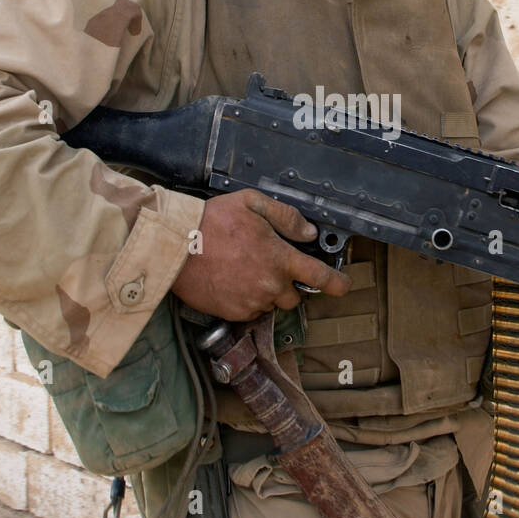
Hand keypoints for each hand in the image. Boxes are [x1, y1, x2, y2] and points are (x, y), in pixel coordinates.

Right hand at [170, 189, 351, 321]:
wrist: (174, 245)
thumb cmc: (212, 221)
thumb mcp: (252, 204)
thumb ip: (286, 217)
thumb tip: (308, 233)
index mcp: (280, 258)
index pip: (320, 277)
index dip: (337, 283)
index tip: (343, 285)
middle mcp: (270, 285)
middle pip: (294, 297)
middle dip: (286, 284)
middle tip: (266, 266)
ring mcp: (251, 302)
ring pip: (270, 303)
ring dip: (265, 291)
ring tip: (242, 270)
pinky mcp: (232, 313)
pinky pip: (249, 311)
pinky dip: (245, 300)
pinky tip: (230, 280)